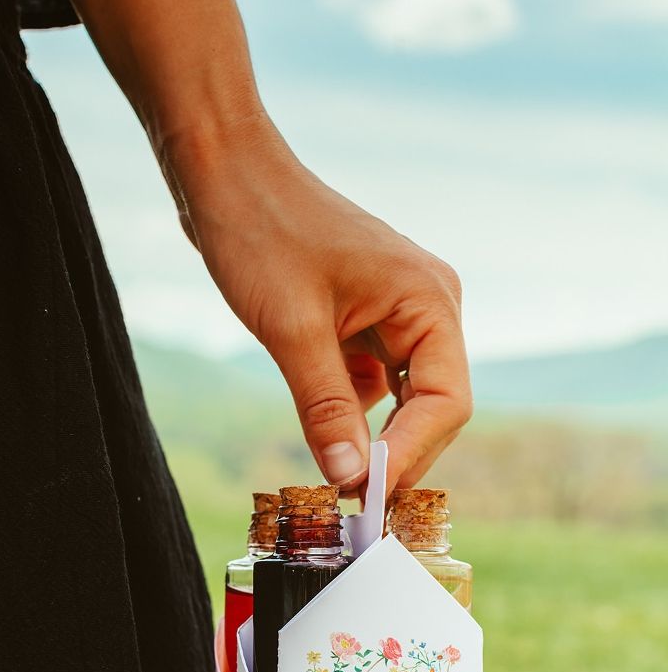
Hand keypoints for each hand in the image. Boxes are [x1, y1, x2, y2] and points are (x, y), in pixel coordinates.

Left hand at [170, 112, 472, 494]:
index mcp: (429, 300)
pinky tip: (324, 431)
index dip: (411, 454)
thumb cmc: (261, 230)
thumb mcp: (291, 329)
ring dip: (372, 437)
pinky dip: (350, 412)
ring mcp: (397, 313)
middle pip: (432, 406)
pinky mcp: (365, 320)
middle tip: (352, 501)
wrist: (224, 170)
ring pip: (401, 399)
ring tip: (338, 478)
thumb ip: (325, 406)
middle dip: (395, 453)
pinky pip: (371, 382)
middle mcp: (427, 307)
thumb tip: (349, 475)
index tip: (367, 495)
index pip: (446, 401)